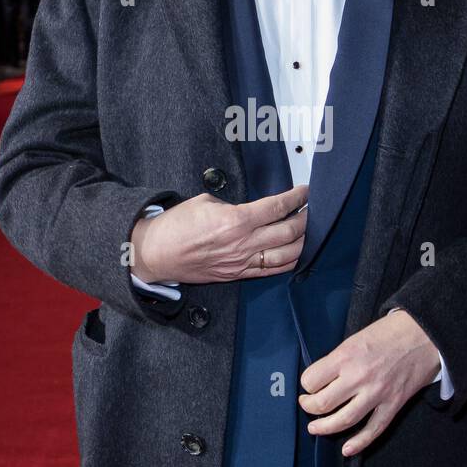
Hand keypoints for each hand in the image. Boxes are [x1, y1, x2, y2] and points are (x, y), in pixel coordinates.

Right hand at [131, 184, 308, 283]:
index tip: (304, 192)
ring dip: (302, 241)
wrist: (156, 253)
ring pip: (286, 255)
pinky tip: (295, 253)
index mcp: (235, 220)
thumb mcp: (205, 201)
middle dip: (305, 218)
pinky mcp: (236, 274)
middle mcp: (243, 243)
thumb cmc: (175, 226)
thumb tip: (249, 208)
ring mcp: (241, 262)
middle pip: (288, 231)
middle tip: (311, 209)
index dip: (296, 198)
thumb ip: (233, 205)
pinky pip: (271, 270)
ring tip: (308, 230)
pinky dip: (288, 262)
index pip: (277, 207)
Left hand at [299, 309, 439, 455]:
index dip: (306, 384)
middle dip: (309, 407)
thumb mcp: (356, 337)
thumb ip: (340, 359)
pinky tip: (346, 449)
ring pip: (344, 420)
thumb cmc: (389, 331)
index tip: (309, 385)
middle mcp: (359, 377)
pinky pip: (374, 429)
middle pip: (323, 403)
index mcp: (346, 356)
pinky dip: (359, 442)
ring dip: (325, 427)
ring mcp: (377, 393)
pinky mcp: (394, 403)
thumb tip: (323, 377)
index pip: (312, 380)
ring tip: (315, 428)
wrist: (425, 333)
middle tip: (307, 404)